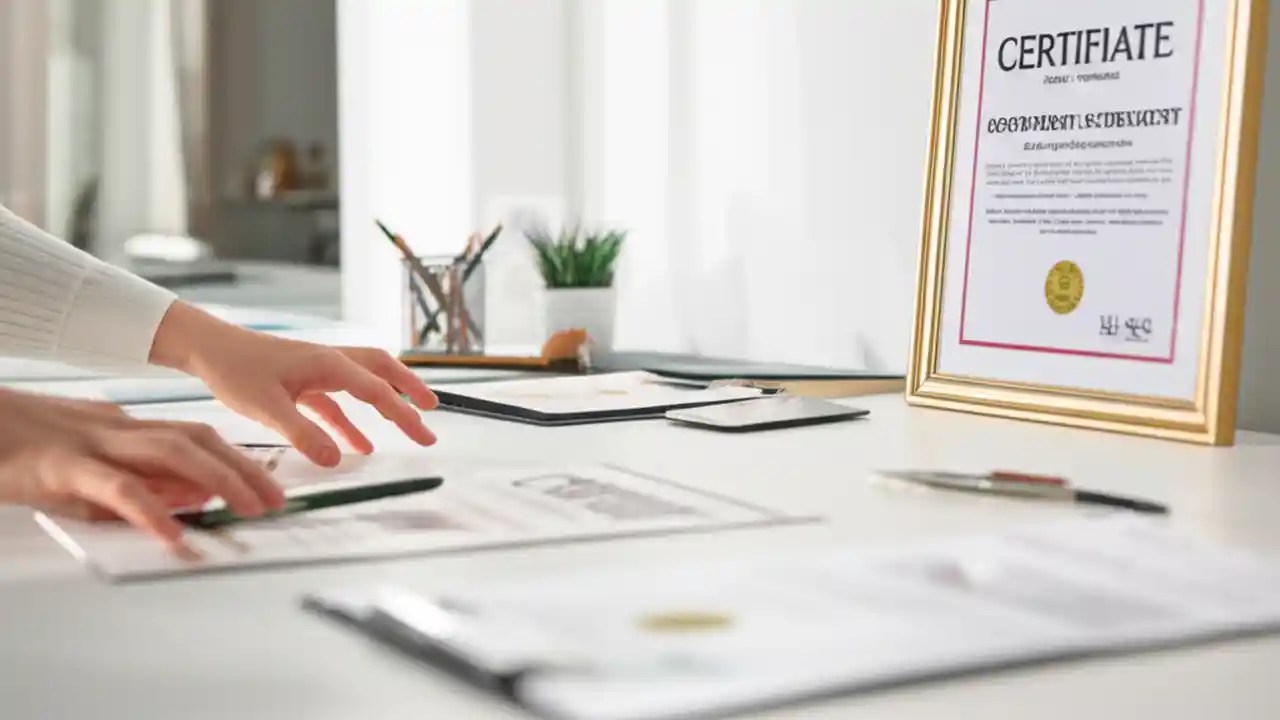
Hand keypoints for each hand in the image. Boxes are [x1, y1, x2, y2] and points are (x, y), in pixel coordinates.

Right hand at [0, 388, 284, 545]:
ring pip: (169, 452)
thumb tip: (195, 498)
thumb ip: (139, 479)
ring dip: (217, 479)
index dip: (238, 458)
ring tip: (248, 508)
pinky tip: (174, 533)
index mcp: (125, 428)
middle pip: (196, 439)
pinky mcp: (60, 466)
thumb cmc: (21, 448)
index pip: (196, 436)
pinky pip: (114, 487)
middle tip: (276, 502)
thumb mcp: (87, 467)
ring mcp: (91, 444)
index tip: (272, 485)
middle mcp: (117, 429)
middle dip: (243, 469)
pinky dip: (150, 509)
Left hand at [150, 302, 437, 465]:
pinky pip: (338, 400)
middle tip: (433, 411)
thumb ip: (304, 434)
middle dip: (410, 390)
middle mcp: (330, 361)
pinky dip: (352, 419)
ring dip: (387, 400)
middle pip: (383, 371)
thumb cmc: (235, 370)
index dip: (403, 413)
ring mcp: (318, 369)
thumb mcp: (267, 407)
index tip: (424, 434)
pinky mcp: (303, 380)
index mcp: (328, 364)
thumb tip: (338, 459)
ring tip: (409, 424)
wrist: (207, 348)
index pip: (377, 390)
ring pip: (365, 381)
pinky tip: (357, 445)